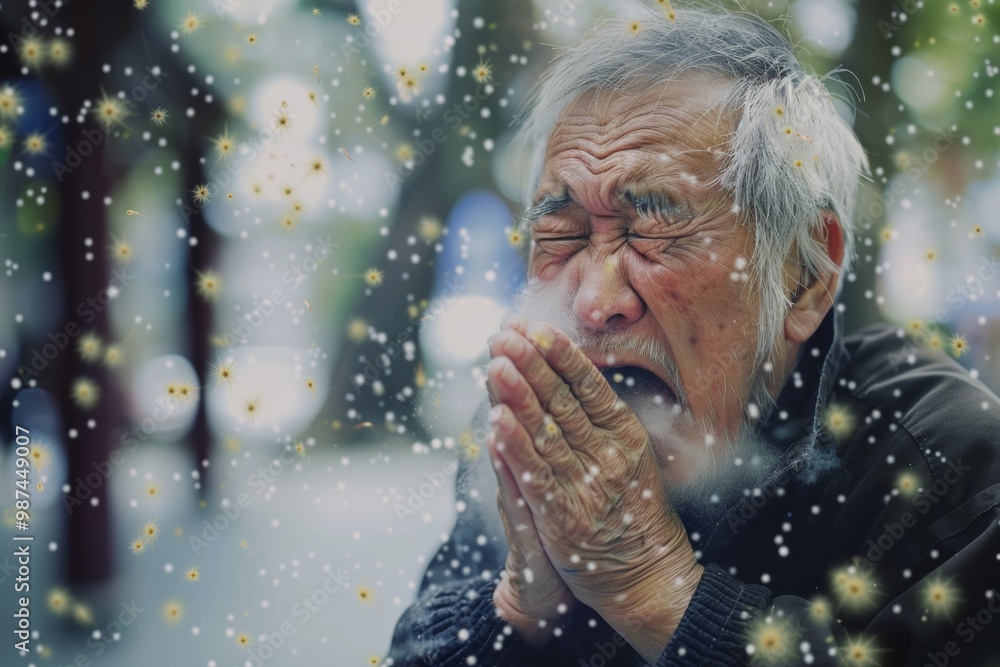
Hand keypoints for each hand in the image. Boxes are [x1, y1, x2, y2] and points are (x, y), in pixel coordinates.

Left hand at [487, 317, 702, 661]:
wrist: (648, 573)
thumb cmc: (634, 508)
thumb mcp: (630, 455)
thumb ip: (601, 419)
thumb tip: (566, 376)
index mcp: (625, 434)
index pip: (589, 385)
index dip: (559, 354)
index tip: (534, 326)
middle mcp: (608, 455)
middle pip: (563, 401)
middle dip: (530, 364)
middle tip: (504, 334)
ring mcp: (586, 485)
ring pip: (546, 432)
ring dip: (518, 396)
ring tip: (495, 364)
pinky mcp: (564, 517)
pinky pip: (535, 477)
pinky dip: (514, 448)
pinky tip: (495, 423)